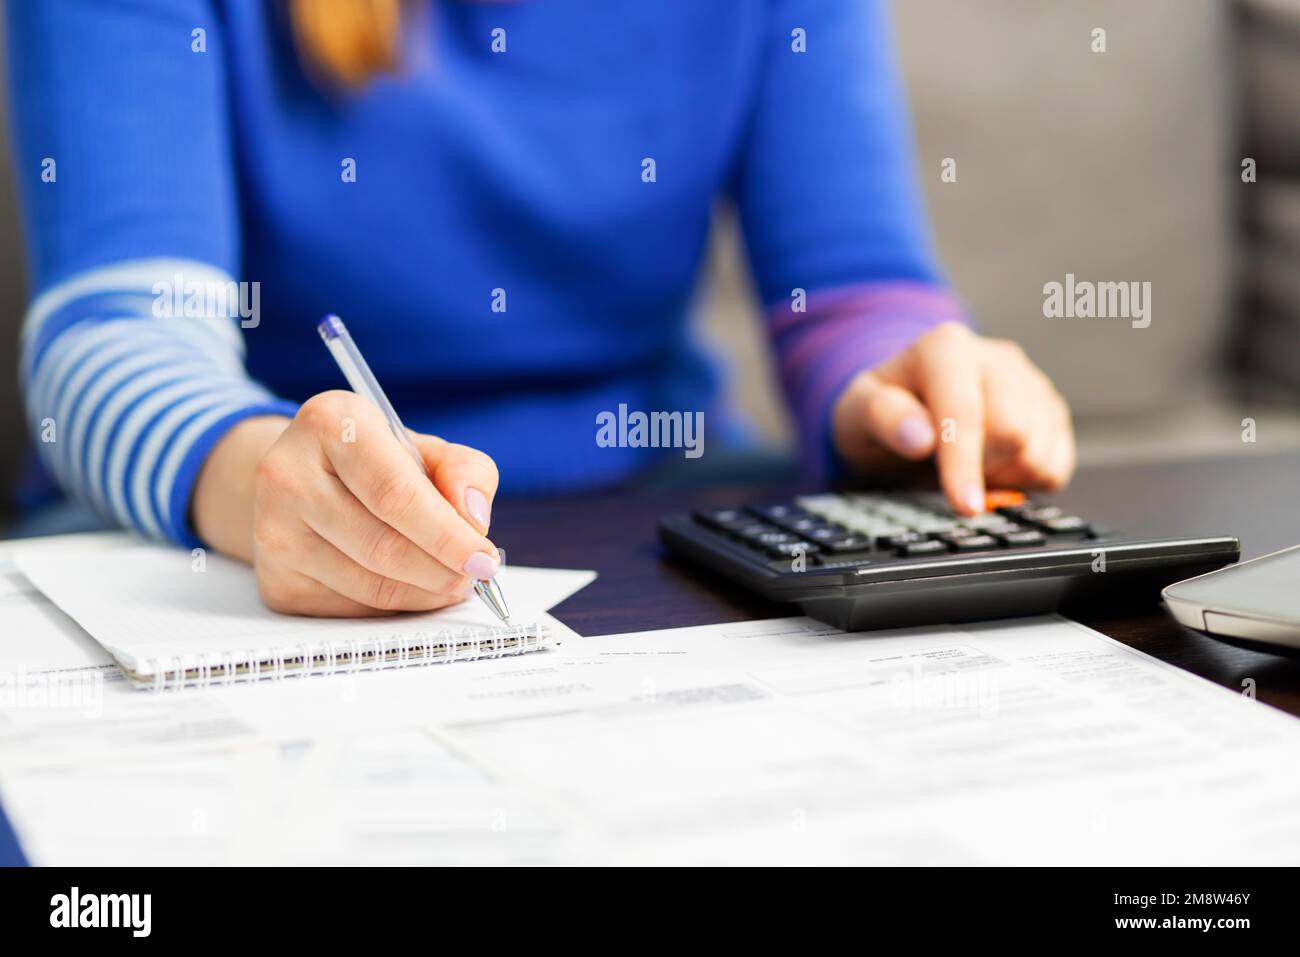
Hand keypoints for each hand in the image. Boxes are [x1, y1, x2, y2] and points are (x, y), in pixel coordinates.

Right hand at [192, 390, 499, 615]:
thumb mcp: (425, 449)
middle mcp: (288, 474)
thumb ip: (465, 473)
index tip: (485, 557)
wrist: (302, 479)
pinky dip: (396, 606)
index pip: (396, 493)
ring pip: (369, 585)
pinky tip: (413, 587)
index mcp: (331, 423)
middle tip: (477, 575)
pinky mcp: (275, 580)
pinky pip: (352, 608)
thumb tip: (475, 520)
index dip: (447, 534)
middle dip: (443, 570)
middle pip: (383, 546)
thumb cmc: (376, 463)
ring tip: (452, 581)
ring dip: (426, 593)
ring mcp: (273, 531)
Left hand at [830, 322, 1074, 514]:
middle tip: (941, 468)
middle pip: (1013, 431)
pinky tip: (992, 464)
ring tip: (964, 461)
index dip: (964, 463)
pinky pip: (1056, 462)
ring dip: (999, 474)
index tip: (964, 505)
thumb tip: (918, 438)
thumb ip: (882, 418)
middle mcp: (996, 357)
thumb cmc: (880, 410)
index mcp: (946, 348)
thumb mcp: (857, 412)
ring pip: (1038, 449)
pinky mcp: (1051, 410)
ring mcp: (1030, 382)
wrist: (905, 406)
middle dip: (978, 466)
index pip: (965, 413)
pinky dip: (1024, 477)